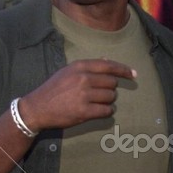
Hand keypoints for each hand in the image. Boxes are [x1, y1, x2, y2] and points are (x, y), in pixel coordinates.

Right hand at [19, 59, 135, 132]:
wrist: (38, 107)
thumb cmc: (54, 89)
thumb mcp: (68, 71)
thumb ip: (88, 67)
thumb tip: (107, 61)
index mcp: (80, 67)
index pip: (108, 66)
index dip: (124, 70)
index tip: (134, 74)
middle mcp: (83, 79)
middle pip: (112, 83)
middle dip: (110, 89)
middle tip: (100, 94)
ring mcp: (84, 96)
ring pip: (110, 97)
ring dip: (107, 101)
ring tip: (95, 103)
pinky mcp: (84, 112)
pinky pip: (106, 111)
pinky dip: (106, 112)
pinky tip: (98, 111)